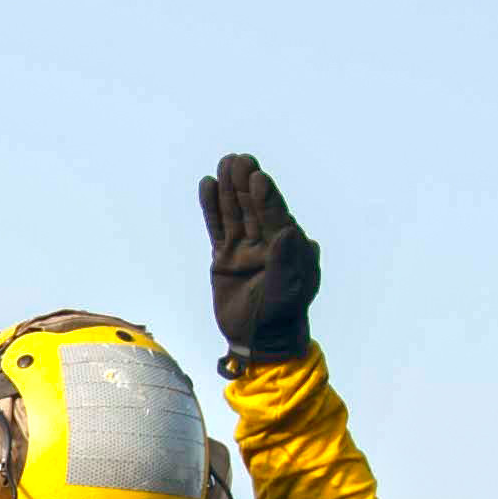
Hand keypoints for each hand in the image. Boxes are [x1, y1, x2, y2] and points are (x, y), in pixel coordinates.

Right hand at [198, 153, 318, 368]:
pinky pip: (217, 228)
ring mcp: (244, 248)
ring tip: (223, 164)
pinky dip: (211, 208)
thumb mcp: (289, 291)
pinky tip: (207, 186)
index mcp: (287, 246)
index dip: (267, 196)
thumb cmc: (281, 315)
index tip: (258, 177)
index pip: (276, 215)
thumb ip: (288, 263)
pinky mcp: (225, 258)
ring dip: (228, 189)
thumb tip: (290, 232)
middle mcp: (266, 241)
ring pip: (234, 213)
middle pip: (254, 206)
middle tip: (238, 159)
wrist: (260, 339)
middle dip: (245, 183)